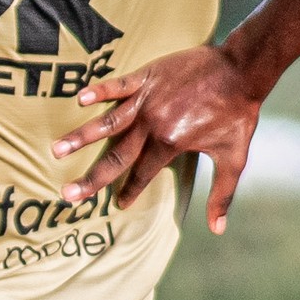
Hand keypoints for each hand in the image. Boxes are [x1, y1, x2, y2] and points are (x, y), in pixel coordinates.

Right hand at [52, 44, 260, 233]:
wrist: (241, 70)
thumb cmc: (238, 114)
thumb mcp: (233, 158)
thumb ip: (221, 195)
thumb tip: (218, 229)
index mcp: (170, 144)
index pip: (143, 174)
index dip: (129, 191)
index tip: (118, 204)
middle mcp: (153, 125)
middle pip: (117, 156)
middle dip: (92, 178)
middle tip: (67, 194)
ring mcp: (148, 100)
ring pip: (108, 122)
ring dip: (82, 137)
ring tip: (58, 150)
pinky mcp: (148, 77)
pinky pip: (118, 85)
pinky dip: (99, 91)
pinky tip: (80, 98)